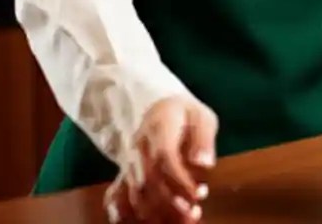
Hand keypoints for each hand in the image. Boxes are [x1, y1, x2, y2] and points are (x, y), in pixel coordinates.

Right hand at [104, 95, 216, 222]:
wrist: (158, 109)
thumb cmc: (184, 115)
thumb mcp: (202, 117)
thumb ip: (204, 139)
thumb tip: (205, 164)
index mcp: (159, 126)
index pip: (165, 156)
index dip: (181, 179)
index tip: (199, 194)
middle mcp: (139, 146)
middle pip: (148, 178)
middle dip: (170, 201)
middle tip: (193, 213)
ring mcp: (129, 160)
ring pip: (134, 191)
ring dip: (155, 211)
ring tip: (181, 220)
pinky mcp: (124, 173)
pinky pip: (116, 194)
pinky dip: (123, 212)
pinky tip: (137, 221)